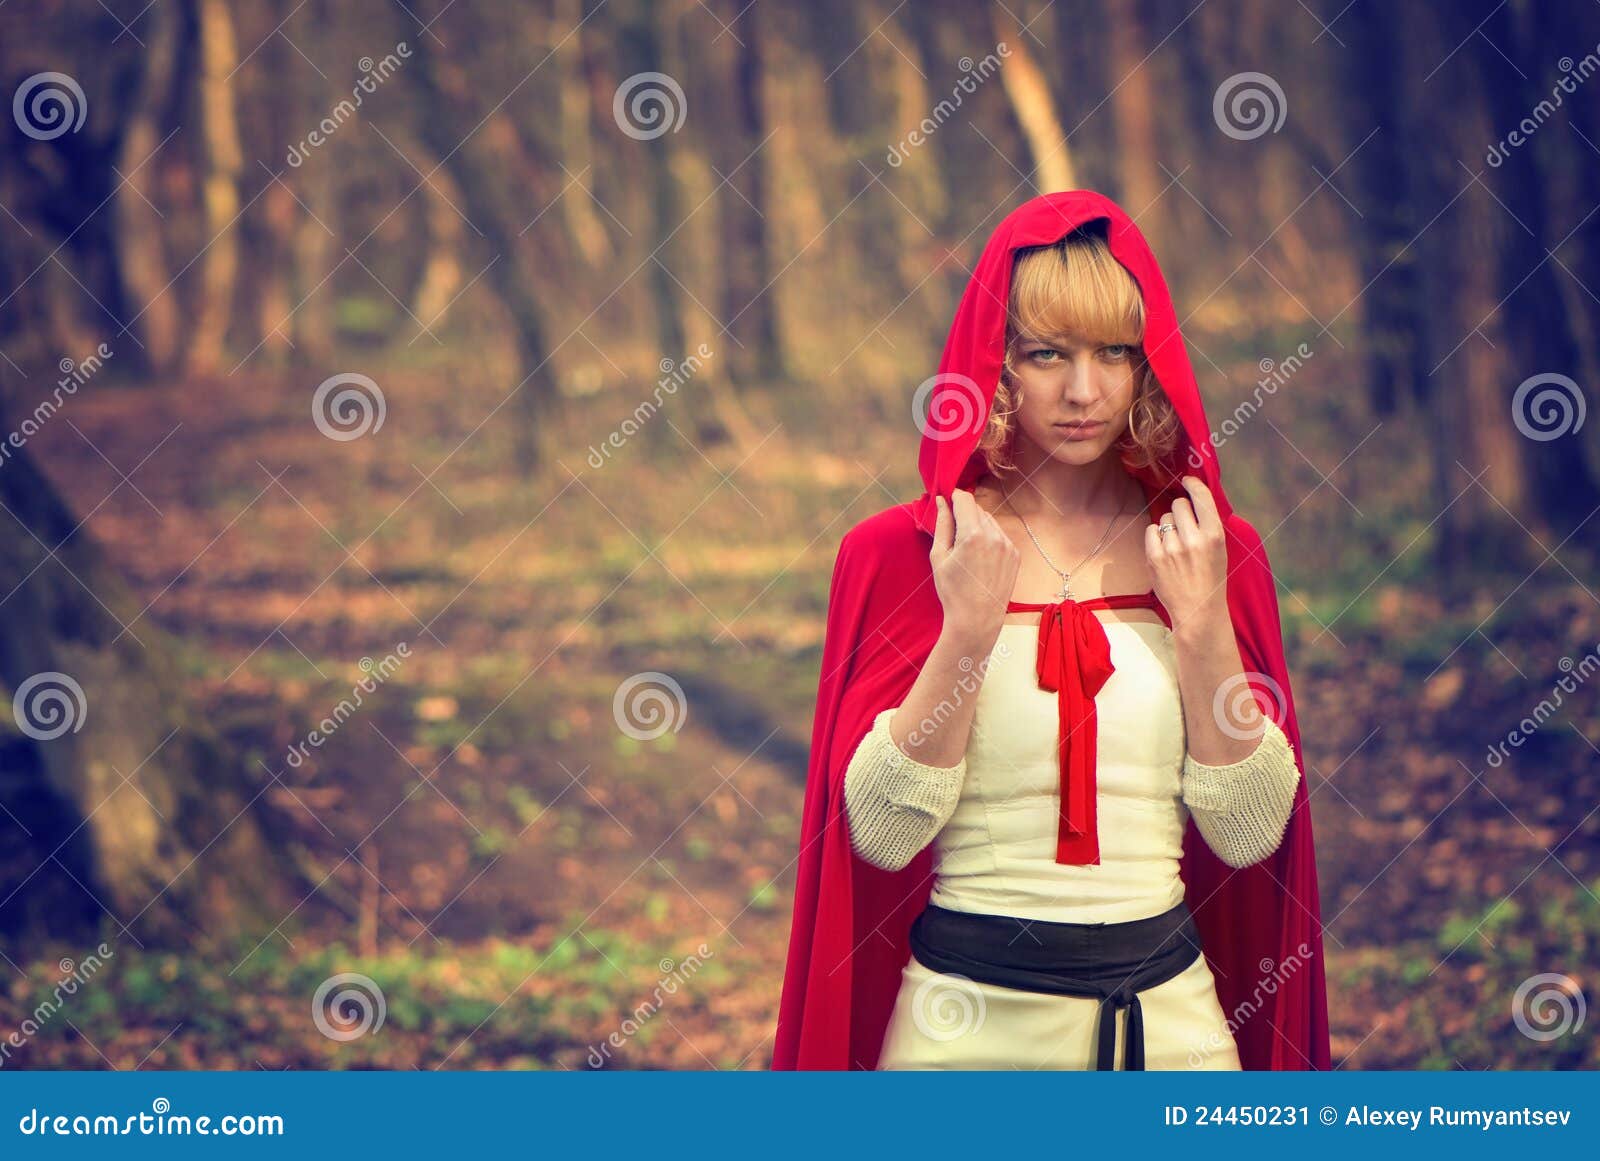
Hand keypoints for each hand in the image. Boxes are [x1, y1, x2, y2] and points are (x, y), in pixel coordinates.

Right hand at [930, 489, 1018, 648]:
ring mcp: (1008, 545)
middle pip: (977, 509)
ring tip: (966, 548)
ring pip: (990, 521)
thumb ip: (942, 524)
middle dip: (964, 513)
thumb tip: (942, 501)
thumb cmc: (953, 591)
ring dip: (977, 525)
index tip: (946, 501)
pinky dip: (989, 538)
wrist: (977, 619)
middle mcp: (994, 536)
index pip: (965, 499)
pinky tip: (979, 558)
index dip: (954, 496)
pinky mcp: (1015, 555)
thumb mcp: (940, 556)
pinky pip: (1000, 536)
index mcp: (973, 534)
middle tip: (952, 530)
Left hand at [1146, 476, 1229, 633]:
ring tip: (1176, 545)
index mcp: (1214, 535)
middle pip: (1179, 504)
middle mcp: (1193, 539)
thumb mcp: (1219, 549)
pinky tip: (1165, 550)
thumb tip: (1193, 498)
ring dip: (1168, 526)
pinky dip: (1156, 537)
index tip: (1187, 480)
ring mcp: (1171, 548)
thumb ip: (1208, 525)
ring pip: (1164, 518)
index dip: (1193, 485)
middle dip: (1180, 511)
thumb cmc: (1211, 578)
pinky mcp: (1154, 557)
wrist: (1198, 610)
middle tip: (1185, 526)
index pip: (1202, 498)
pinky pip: (1151, 530)